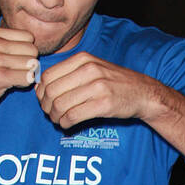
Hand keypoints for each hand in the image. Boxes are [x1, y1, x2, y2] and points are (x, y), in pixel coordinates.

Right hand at [0, 26, 39, 124]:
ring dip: (25, 74)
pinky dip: (24, 83)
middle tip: (13, 72)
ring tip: (10, 78)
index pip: (28, 37)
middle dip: (28, 63)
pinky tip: (12, 85)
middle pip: (32, 50)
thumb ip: (10, 43)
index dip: (25, 51)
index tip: (13, 61)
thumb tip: (36, 44)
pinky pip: (27, 77)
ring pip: (31, 64)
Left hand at [35, 53, 158, 129]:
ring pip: (60, 105)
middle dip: (46, 106)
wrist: (142, 93)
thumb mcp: (93, 68)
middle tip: (50, 114)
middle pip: (51, 91)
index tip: (45, 101)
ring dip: (55, 117)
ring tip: (58, 120)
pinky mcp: (103, 105)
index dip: (41, 92)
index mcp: (83, 59)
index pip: (48, 75)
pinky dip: (65, 123)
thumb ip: (70, 73)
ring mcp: (97, 87)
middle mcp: (89, 70)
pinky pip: (73, 116)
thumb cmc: (114, 82)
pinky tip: (67, 125)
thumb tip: (42, 87)